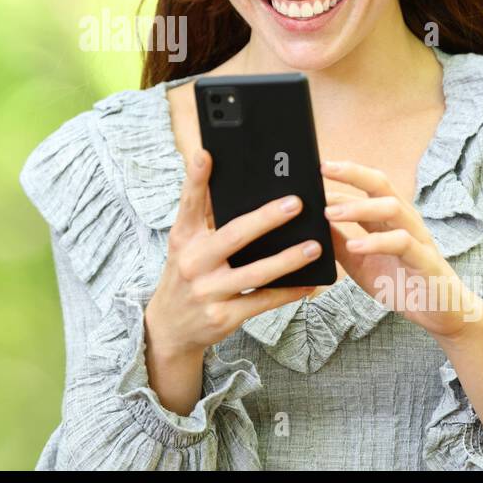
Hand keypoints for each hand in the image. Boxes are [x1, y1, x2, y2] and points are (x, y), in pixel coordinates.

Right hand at [147, 149, 320, 357]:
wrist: (168, 328)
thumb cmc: (184, 276)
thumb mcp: (184, 244)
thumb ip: (204, 215)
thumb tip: (229, 180)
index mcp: (183, 238)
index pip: (188, 203)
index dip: (197, 178)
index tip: (206, 153)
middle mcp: (192, 263)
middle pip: (233, 236)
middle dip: (266, 219)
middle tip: (296, 204)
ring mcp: (207, 292)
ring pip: (255, 274)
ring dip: (288, 259)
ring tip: (314, 246)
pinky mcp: (222, 317)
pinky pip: (262, 302)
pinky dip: (288, 292)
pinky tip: (308, 283)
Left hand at [320, 159, 482, 340]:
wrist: (439, 312)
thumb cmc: (399, 282)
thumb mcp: (359, 262)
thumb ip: (338, 242)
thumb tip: (311, 225)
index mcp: (388, 218)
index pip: (365, 186)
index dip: (340, 177)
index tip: (313, 171)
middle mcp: (404, 220)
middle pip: (381, 184)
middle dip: (352, 173)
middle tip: (322, 170)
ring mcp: (417, 238)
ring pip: (392, 208)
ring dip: (359, 208)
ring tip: (329, 213)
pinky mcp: (425, 260)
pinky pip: (402, 243)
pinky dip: (376, 242)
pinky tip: (354, 246)